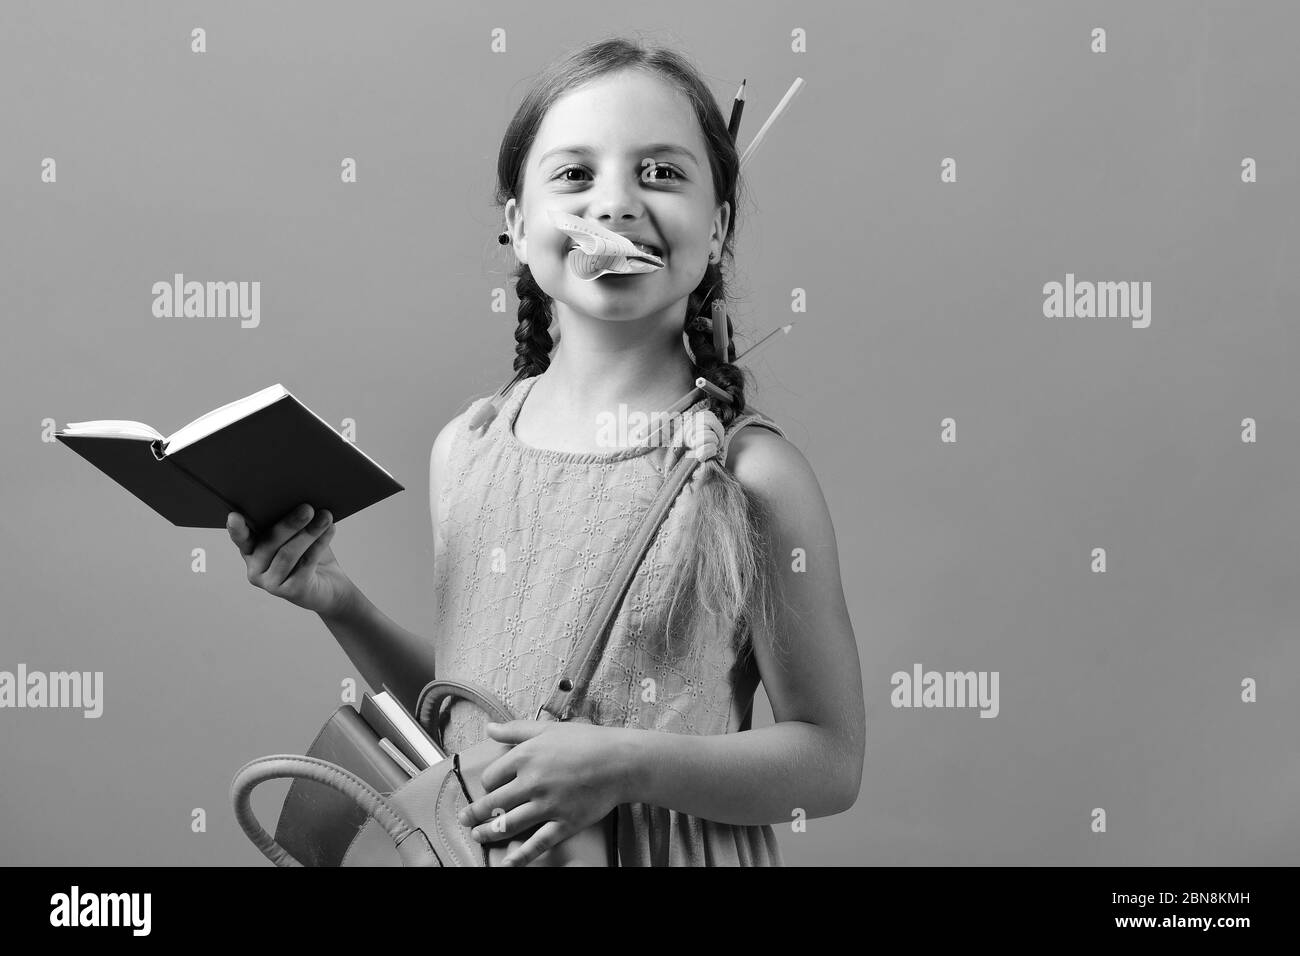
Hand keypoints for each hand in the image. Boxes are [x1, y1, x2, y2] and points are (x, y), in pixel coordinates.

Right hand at [226, 503, 354, 616]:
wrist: (331, 586)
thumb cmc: (311, 555)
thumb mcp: (298, 536)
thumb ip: (291, 521)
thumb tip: (301, 499)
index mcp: (252, 551)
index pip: (241, 538)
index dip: (236, 528)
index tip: (234, 516)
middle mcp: (255, 569)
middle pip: (269, 542)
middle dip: (289, 523)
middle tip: (307, 508)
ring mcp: (271, 583)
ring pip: (288, 553)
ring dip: (309, 532)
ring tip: (325, 516)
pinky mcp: (291, 592)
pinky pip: (305, 564)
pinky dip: (319, 544)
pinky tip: (330, 529)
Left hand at [455, 720, 635, 866]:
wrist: (621, 761)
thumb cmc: (586, 741)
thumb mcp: (547, 729)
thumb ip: (515, 730)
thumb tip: (489, 728)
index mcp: (525, 757)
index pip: (492, 777)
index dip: (488, 784)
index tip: (491, 788)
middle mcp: (532, 782)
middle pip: (493, 804)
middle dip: (475, 814)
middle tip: (465, 819)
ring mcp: (548, 806)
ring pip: (508, 825)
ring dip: (488, 833)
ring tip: (478, 836)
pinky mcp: (564, 824)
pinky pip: (537, 844)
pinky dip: (521, 856)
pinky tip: (508, 863)